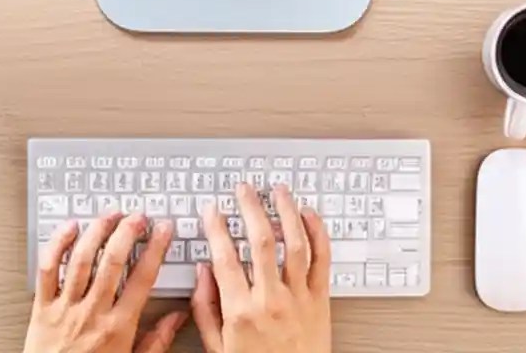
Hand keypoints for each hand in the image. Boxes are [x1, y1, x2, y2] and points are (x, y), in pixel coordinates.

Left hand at [24, 211, 187, 352]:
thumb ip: (156, 341)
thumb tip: (178, 318)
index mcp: (118, 327)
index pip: (142, 278)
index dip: (156, 249)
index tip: (163, 230)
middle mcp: (92, 313)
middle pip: (113, 261)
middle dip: (128, 232)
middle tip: (138, 216)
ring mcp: (65, 308)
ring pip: (82, 259)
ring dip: (98, 231)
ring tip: (110, 215)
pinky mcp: (42, 308)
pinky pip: (48, 270)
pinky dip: (57, 245)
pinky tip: (69, 229)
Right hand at [191, 183, 332, 352]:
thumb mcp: (218, 347)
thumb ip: (205, 308)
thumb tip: (202, 272)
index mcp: (241, 311)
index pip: (224, 257)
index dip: (216, 228)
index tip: (212, 210)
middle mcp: (271, 300)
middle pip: (261, 241)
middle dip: (250, 208)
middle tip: (244, 189)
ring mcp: (299, 298)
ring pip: (295, 243)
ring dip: (286, 211)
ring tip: (278, 191)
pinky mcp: (320, 300)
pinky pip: (322, 259)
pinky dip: (318, 233)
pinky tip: (309, 216)